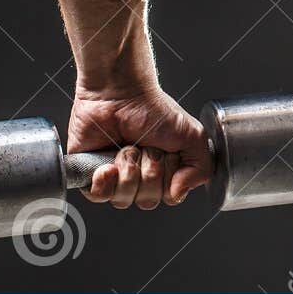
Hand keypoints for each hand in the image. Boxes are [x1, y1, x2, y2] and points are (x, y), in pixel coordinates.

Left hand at [66, 85, 212, 208]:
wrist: (119, 93)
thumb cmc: (152, 108)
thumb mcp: (192, 135)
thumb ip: (201, 168)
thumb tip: (179, 193)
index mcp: (165, 171)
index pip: (169, 196)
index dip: (168, 177)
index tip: (167, 153)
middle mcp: (141, 177)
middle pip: (147, 200)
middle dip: (148, 171)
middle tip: (145, 146)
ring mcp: (115, 178)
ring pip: (123, 199)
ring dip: (128, 169)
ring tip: (127, 147)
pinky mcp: (91, 175)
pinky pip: (99, 196)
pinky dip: (104, 181)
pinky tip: (107, 164)